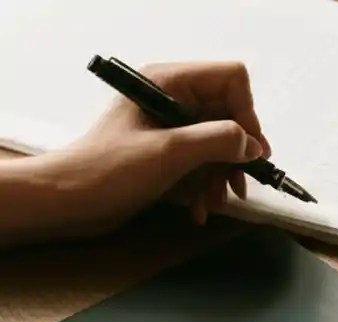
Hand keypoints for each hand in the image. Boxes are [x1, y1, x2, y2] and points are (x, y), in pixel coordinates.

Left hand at [48, 61, 271, 233]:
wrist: (67, 201)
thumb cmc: (110, 170)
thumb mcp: (169, 152)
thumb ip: (218, 141)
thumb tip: (254, 146)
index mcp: (168, 82)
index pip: (230, 80)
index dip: (246, 114)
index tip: (247, 151)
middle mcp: (172, 97)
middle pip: (229, 115)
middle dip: (235, 154)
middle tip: (239, 186)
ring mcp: (170, 125)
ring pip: (219, 144)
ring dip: (221, 177)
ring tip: (216, 203)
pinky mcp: (166, 151)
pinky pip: (202, 162)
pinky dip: (205, 187)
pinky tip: (200, 209)